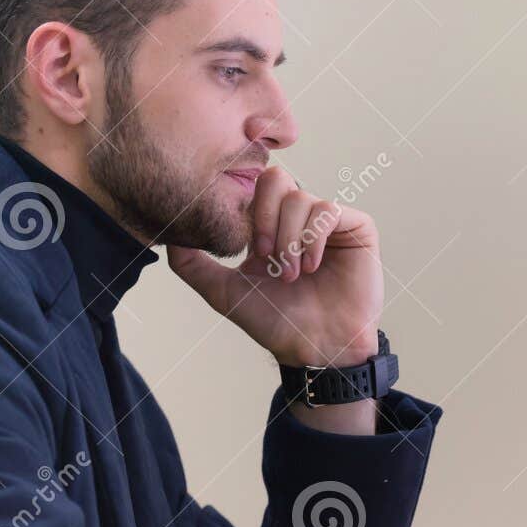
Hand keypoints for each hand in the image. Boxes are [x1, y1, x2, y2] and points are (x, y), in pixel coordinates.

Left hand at [166, 165, 383, 367]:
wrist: (315, 348)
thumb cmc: (274, 322)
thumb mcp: (223, 293)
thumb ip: (192, 265)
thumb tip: (169, 236)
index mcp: (269, 225)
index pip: (252, 188)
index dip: (246, 211)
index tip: (248, 250)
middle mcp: (298, 218)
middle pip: (276, 179)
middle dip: (266, 218)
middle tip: (266, 257)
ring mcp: (327, 222)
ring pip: (302, 198)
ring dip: (290, 238)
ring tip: (292, 273)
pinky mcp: (356, 228)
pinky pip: (329, 209)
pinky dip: (315, 236)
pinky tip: (311, 265)